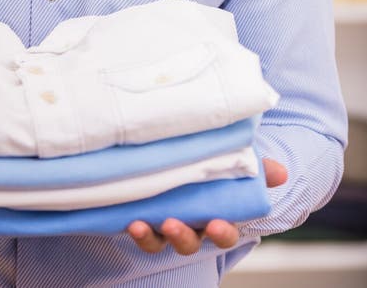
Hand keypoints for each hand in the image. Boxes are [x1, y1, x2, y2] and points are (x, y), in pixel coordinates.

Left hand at [126, 157, 286, 254]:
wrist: (183, 163)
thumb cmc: (217, 171)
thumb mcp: (237, 167)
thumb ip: (258, 170)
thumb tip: (280, 172)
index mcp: (218, 217)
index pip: (225, 232)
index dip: (221, 231)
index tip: (215, 224)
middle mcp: (192, 226)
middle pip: (189, 242)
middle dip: (181, 237)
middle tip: (171, 225)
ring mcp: (166, 224)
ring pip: (159, 241)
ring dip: (150, 237)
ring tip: (139, 225)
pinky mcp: (145, 216)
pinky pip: (138, 229)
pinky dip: (133, 228)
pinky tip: (126, 219)